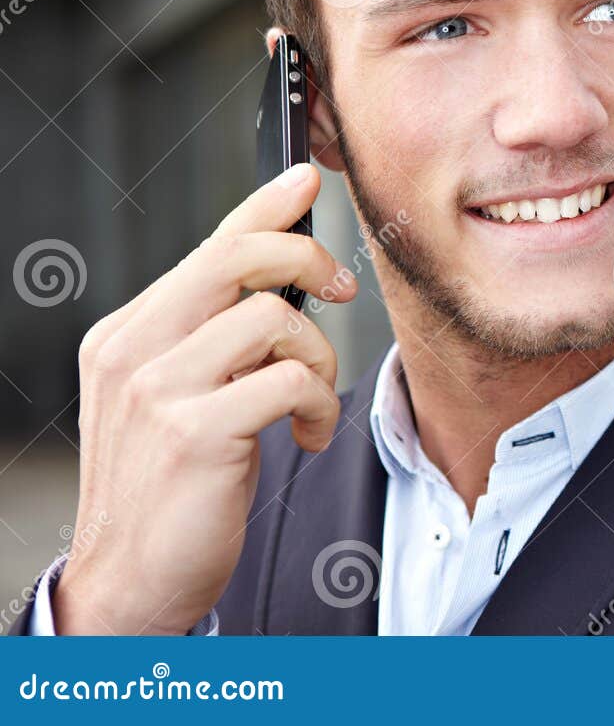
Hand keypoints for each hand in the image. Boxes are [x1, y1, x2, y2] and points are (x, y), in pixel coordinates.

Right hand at [52, 162, 356, 633]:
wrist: (131, 580)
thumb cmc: (171, 485)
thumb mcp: (184, 395)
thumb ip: (217, 336)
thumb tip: (286, 274)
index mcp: (128, 334)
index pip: (207, 247)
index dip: (262, 206)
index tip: (305, 178)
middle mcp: (132, 350)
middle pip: (237, 258)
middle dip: (306, 259)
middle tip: (340, 292)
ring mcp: (156, 390)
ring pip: (273, 318)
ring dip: (317, 358)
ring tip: (310, 402)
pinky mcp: (192, 432)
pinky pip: (288, 381)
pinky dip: (317, 404)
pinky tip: (308, 434)